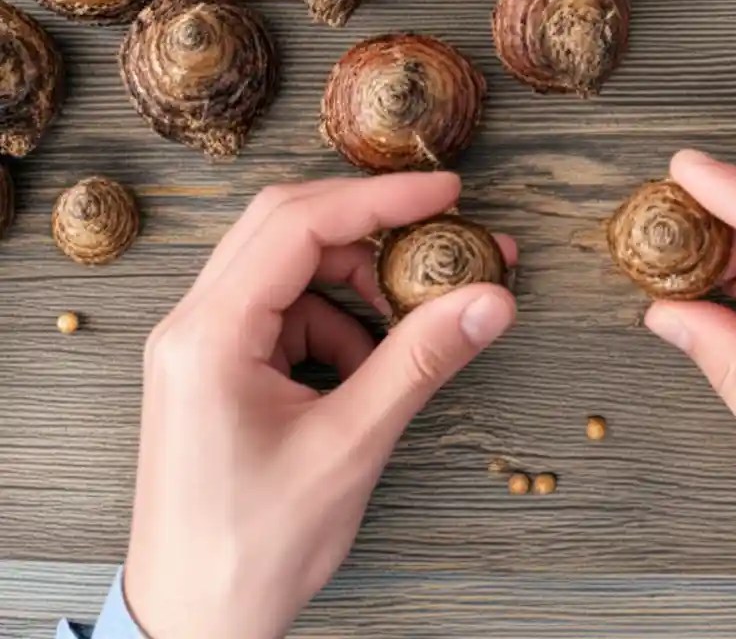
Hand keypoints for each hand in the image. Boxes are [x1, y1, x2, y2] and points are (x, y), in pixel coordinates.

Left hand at [124, 173, 517, 638]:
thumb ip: (420, 363)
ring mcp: (201, 348)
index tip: (447, 194)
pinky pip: (287, 318)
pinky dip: (339, 330)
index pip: (298, 225)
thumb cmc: (252, 547)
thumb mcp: (350, 448)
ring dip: (358, 290)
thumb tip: (487, 301)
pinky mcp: (218, 372)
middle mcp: (193, 327)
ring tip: (413, 330)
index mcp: (209, 336)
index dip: (380, 199)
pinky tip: (368, 376)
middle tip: (445, 241)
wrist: (195, 618)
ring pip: (291, 274)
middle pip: (287, 231)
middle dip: (373, 232)